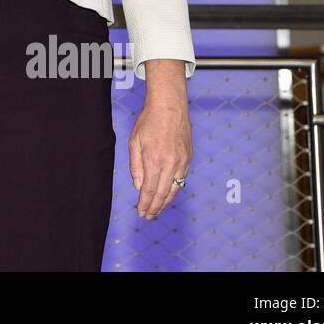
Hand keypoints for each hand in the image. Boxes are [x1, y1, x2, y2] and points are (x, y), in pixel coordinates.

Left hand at [128, 63, 191, 218]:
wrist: (170, 106)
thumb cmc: (149, 121)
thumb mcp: (134, 141)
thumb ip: (135, 166)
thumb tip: (138, 186)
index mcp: (154, 160)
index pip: (148, 190)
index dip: (145, 204)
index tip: (141, 213)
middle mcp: (170, 164)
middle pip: (162, 194)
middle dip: (154, 208)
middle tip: (148, 216)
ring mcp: (182, 162)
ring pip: (174, 189)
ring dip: (165, 202)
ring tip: (157, 210)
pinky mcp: (189, 159)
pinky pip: (182, 180)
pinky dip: (174, 190)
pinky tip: (168, 195)